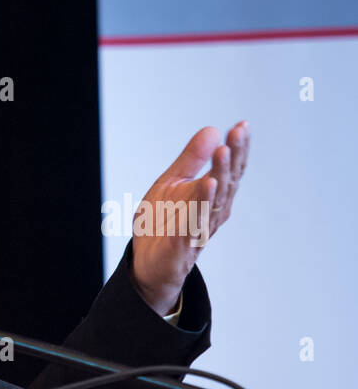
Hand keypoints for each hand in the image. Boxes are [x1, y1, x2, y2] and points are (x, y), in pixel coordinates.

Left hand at [130, 121, 248, 314]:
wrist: (146, 262)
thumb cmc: (163, 223)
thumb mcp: (172, 183)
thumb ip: (191, 159)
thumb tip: (212, 130)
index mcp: (212, 195)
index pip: (230, 168)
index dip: (238, 148)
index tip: (242, 125)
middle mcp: (213, 210)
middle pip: (228, 180)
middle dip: (233, 156)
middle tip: (238, 132)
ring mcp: (200, 226)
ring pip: (215, 198)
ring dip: (219, 174)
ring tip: (223, 151)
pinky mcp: (184, 241)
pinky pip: (195, 220)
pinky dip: (202, 201)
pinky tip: (207, 183)